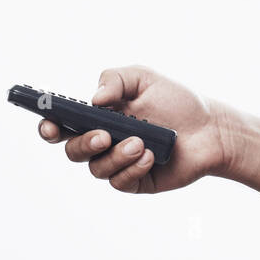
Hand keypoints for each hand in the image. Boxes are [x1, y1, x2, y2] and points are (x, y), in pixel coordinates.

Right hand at [36, 65, 233, 192]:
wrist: (210, 129)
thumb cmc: (176, 102)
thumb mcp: (144, 79)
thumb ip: (115, 80)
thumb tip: (94, 99)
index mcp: (99, 116)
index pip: (63, 123)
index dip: (49, 126)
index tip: (48, 123)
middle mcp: (103, 141)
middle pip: (72, 150)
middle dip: (83, 143)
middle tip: (103, 135)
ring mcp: (117, 163)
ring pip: (96, 168)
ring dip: (116, 156)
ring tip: (141, 143)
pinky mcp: (134, 180)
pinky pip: (120, 181)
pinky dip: (133, 168)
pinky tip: (150, 156)